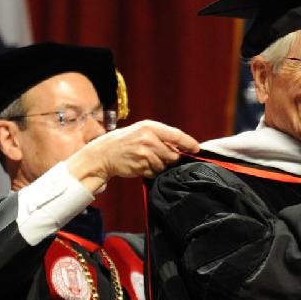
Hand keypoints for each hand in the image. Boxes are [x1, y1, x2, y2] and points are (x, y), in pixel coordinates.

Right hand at [66, 120, 200, 190]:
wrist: (104, 153)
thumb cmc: (126, 142)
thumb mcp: (142, 132)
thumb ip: (161, 137)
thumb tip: (182, 148)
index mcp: (150, 127)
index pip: (176, 135)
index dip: (188, 143)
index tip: (196, 149)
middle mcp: (148, 138)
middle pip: (173, 154)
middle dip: (171, 158)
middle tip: (159, 156)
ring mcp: (144, 153)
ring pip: (165, 165)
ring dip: (160, 166)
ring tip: (146, 160)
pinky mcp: (141, 166)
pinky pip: (156, 172)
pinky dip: (152, 172)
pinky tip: (142, 166)